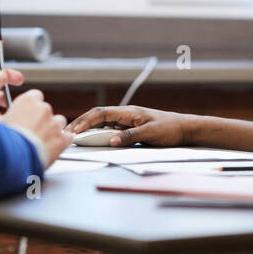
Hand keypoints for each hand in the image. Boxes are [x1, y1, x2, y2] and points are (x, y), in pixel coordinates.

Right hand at [0, 89, 68, 165]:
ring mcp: (54, 123)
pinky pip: (68, 137)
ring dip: (53, 130)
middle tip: (33, 132)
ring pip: (59, 122)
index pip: (35, 96)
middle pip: (47, 111)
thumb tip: (2, 121)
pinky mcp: (62, 138)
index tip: (29, 113)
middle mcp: (43, 109)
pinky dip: (63, 141)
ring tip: (42, 141)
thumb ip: (5, 119)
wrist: (15, 158)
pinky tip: (53, 148)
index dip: (33, 106)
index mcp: (27, 102)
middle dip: (42, 120)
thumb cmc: (3, 141)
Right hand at [64, 105, 196, 146]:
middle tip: (67, 133)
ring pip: (103, 122)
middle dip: (82, 123)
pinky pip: (110, 128)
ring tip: (74, 136)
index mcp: (128, 112)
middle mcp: (126, 114)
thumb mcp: (150, 134)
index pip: (101, 113)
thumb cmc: (170, 129)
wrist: (185, 129)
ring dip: (88, 128)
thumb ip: (129, 136)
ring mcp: (127, 121)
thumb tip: (110, 141)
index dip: (85, 121)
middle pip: (98, 116)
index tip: (74, 131)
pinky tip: (92, 138)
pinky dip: (99, 132)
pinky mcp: (131, 128)